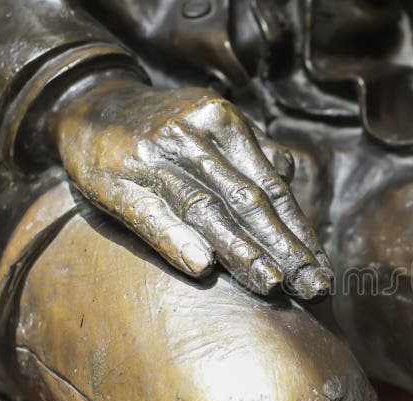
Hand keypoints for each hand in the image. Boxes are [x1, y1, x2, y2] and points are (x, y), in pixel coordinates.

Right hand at [55, 79, 330, 298]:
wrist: (90, 101)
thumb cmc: (166, 123)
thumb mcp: (212, 123)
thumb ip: (252, 148)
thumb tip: (290, 171)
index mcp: (226, 124)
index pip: (272, 188)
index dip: (299, 232)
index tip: (322, 270)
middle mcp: (195, 137)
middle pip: (248, 201)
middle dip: (285, 248)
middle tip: (314, 287)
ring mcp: (155, 157)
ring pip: (207, 209)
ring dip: (241, 250)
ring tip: (272, 285)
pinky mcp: (116, 178)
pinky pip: (150, 213)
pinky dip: (176, 239)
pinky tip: (202, 268)